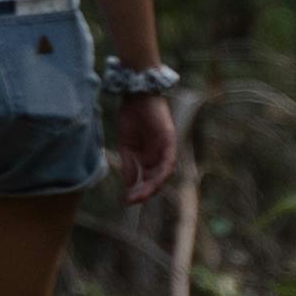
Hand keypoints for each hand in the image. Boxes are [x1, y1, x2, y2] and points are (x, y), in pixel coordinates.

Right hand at [107, 86, 182, 204]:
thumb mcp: (126, 146)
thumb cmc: (130, 117)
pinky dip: (162, 172)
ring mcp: (165, 149)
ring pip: (163, 174)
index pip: (147, 180)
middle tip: (132, 201)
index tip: (127, 200)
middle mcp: (159, 155)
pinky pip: (169, 161)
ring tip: (140, 194)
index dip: (139, 191)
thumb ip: (128, 165)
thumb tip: (130, 185)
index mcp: (148, 157)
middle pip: (156, 180)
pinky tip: (153, 180)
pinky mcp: (170, 141)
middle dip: (145, 192)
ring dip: (152, 186)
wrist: (135, 95)